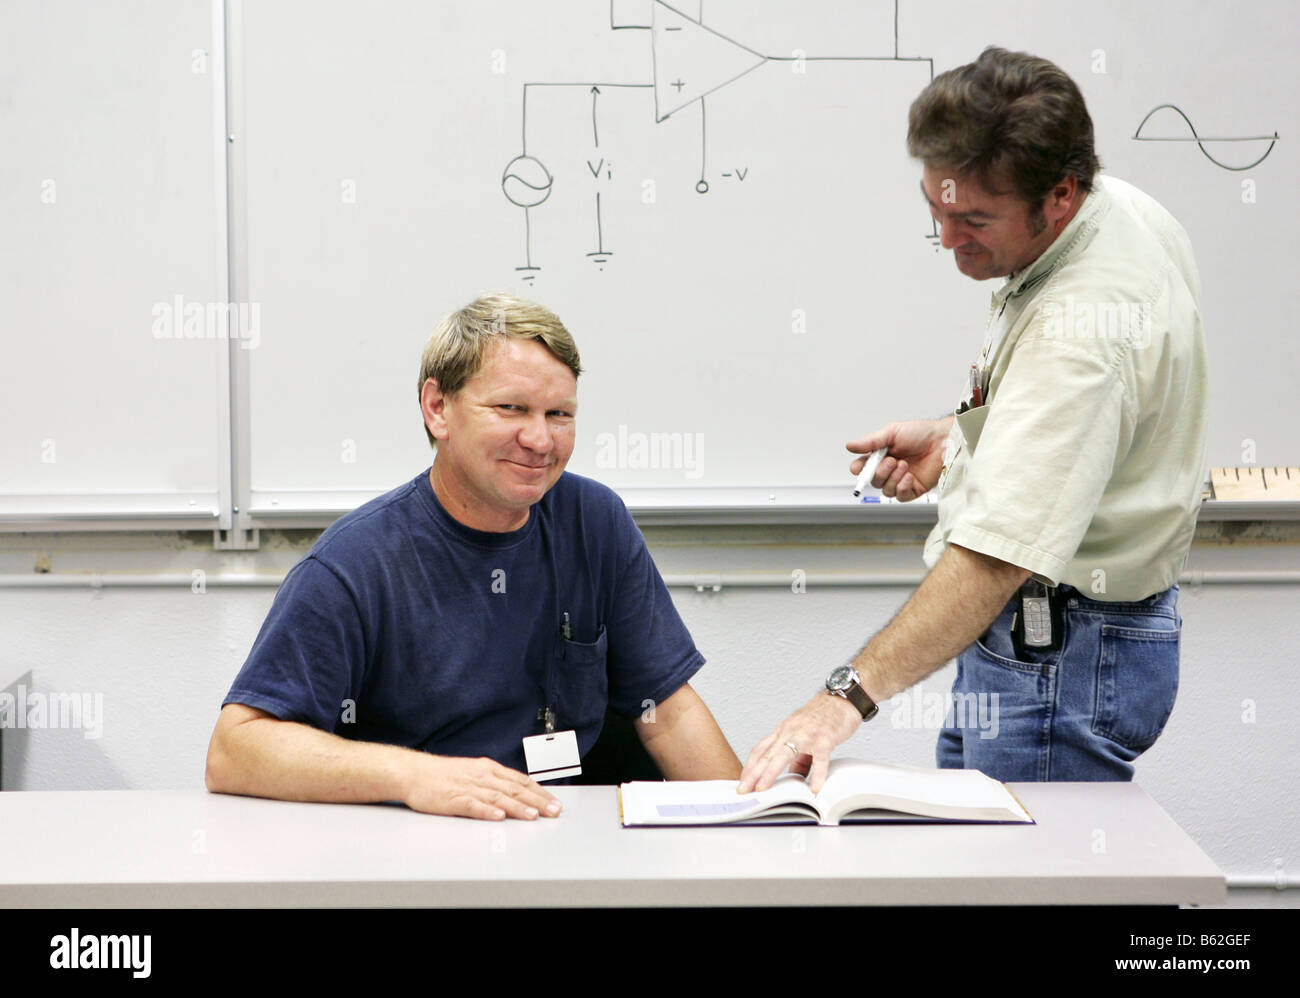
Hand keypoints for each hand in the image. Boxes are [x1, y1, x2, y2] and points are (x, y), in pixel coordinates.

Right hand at [403, 755, 562, 820]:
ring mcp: (467, 787)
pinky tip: (498, 817)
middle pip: (514, 789)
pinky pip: (472, 805)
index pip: (520, 781)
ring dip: (517, 807)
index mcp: (488, 769)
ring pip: (497, 797)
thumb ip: (495, 783)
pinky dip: (486, 811)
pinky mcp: (452, 799)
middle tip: (553, 811)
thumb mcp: (474, 772)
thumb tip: (518, 793)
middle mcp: (482, 776)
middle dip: (536, 801)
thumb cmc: (443, 775)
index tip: (554, 802)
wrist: (414, 772)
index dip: (539, 792)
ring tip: (533, 816)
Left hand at [737, 693, 861, 794]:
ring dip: (771, 773)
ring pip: (784, 754)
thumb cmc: (822, 717)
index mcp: (783, 732)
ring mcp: (807, 734)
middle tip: (743, 790)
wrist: (841, 700)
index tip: (743, 782)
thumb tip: (792, 776)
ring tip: (763, 789)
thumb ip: (798, 758)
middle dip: (752, 773)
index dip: (749, 767)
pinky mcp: (825, 738)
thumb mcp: (804, 735)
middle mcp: (790, 732)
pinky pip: (819, 759)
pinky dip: (817, 775)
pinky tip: (814, 788)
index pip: (760, 750)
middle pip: (766, 754)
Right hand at [847, 417, 951, 500]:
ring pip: (886, 491)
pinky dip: (903, 486)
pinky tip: (909, 475)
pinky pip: (901, 496)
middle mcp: (889, 470)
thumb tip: (850, 446)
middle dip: (880, 472)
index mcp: (881, 456)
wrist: (943, 440)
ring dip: (893, 478)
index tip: (860, 467)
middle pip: (873, 481)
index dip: (859, 470)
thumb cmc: (921, 433)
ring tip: (904, 465)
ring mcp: (901, 480)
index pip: (862, 468)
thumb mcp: (892, 432)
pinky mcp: (914, 489)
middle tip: (892, 460)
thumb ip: (871, 441)